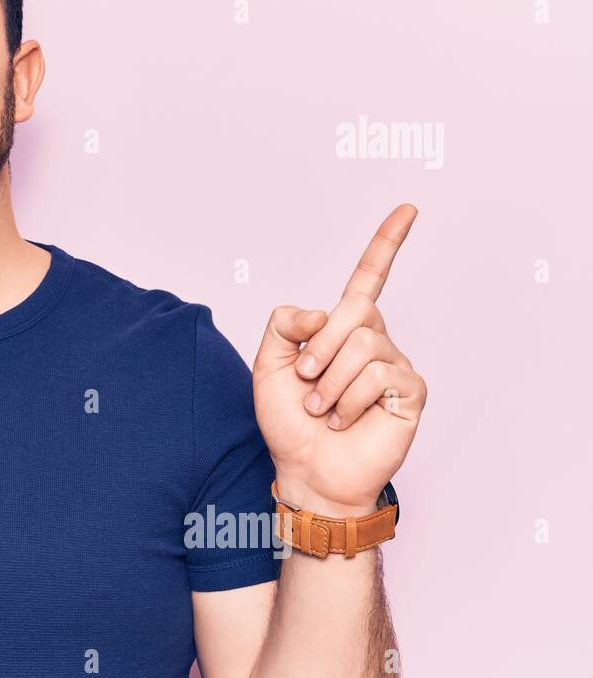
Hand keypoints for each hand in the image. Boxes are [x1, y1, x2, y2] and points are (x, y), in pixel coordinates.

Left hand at [252, 204, 427, 514]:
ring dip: (329, 383)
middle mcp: (374, 340)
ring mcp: (395, 365)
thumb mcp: (268, 364)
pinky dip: (349, 401)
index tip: (408, 208)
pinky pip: (378, 376)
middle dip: (319, 348)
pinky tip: (343, 420)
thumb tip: (322, 311)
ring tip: (321, 409)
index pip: (369, 278)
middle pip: (355, 310)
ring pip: (363, 345)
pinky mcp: (410, 392)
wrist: (305, 469)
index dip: (386, 243)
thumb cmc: (288, 422)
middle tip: (305, 383)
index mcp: (341, 329)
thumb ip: (284, 324)